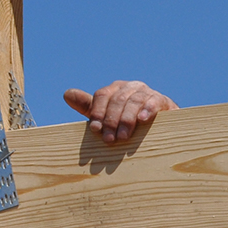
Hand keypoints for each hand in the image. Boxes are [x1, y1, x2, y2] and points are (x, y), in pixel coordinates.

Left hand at [64, 80, 178, 144]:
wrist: (156, 122)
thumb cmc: (126, 118)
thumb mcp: (106, 114)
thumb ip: (88, 106)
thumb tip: (67, 94)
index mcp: (113, 89)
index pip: (101, 96)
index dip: (97, 112)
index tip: (95, 129)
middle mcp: (128, 87)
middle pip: (116, 100)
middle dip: (111, 121)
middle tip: (109, 140)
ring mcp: (145, 91)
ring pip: (133, 101)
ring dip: (127, 120)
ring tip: (123, 137)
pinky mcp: (160, 99)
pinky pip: (153, 102)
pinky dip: (147, 110)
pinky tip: (142, 120)